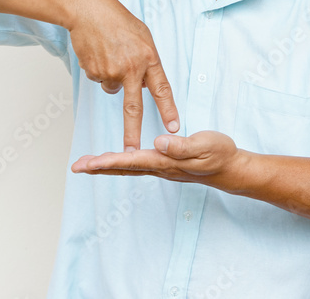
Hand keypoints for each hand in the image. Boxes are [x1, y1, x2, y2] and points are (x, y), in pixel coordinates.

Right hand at [67, 0, 178, 150]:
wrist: (88, 10)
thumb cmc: (117, 20)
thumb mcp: (142, 37)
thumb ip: (146, 62)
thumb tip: (143, 85)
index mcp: (148, 58)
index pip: (161, 90)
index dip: (168, 110)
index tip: (174, 128)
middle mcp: (130, 68)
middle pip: (133, 108)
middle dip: (133, 132)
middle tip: (132, 151)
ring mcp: (110, 71)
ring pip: (113, 87)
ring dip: (112, 76)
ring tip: (109, 52)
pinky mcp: (94, 72)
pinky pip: (99, 78)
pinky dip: (99, 69)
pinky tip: (98, 52)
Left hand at [71, 131, 243, 190]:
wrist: (233, 168)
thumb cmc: (220, 154)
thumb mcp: (205, 146)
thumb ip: (182, 146)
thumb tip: (159, 142)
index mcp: (166, 161)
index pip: (132, 161)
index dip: (109, 161)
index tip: (90, 163)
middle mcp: (160, 167)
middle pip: (123, 168)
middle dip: (98, 167)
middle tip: (76, 167)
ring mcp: (161, 168)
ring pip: (127, 168)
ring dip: (105, 166)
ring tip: (85, 164)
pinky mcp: (164, 164)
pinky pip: (136, 165)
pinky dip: (119, 164)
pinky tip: (113, 161)